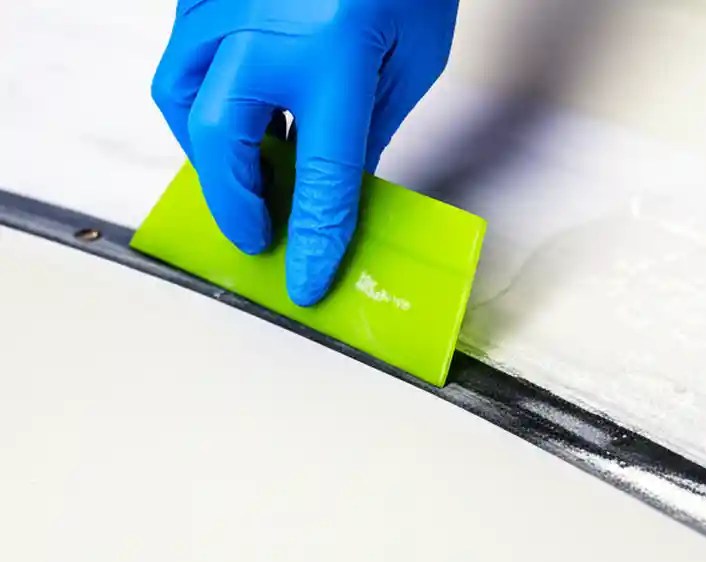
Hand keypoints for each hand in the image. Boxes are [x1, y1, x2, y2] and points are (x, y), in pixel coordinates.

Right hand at [151, 0, 458, 304]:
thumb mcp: (412, 59)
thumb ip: (370, 128)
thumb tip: (340, 189)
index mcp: (333, 56)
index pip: (319, 176)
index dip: (312, 238)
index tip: (305, 280)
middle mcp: (261, 31)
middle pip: (219, 139)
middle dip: (238, 200)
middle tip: (263, 236)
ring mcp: (220, 6)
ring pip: (182, 99)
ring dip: (210, 155)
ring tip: (251, 185)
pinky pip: (184, 62)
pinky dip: (204, 105)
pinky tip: (243, 125)